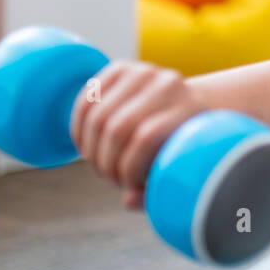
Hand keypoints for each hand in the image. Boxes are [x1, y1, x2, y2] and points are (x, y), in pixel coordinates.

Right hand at [68, 60, 207, 209]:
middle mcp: (169, 84)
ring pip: (97, 116)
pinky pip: (86, 100)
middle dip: (106, 162)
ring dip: (90, 150)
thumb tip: (127, 200)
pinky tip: (86, 147)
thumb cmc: (185, 148)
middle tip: (110, 178)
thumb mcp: (182, 170)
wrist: (191, 108)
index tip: (129, 186)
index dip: (127, 169)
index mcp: (191, 108)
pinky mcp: (121, 68)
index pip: (145, 138)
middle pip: (116, 128)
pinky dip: (79, 128)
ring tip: (100, 166)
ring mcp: (144, 71)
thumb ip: (158, 190)